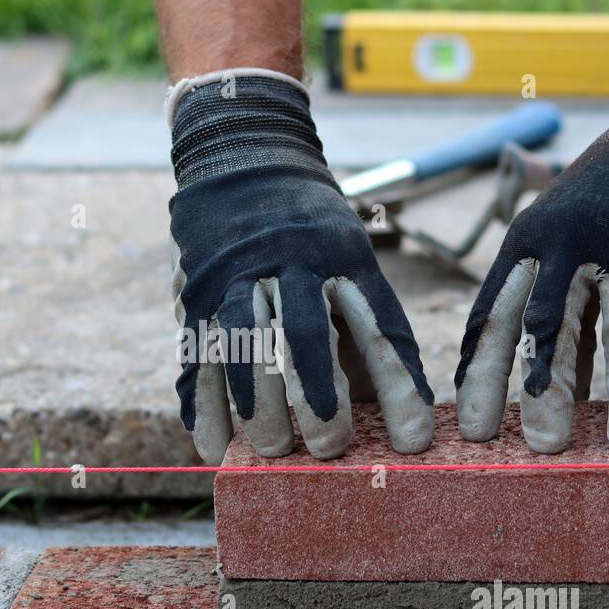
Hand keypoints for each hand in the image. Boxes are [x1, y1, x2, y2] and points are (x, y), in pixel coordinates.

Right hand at [167, 71, 434, 463]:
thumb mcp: (352, 258)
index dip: (399, 389)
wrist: (242, 157)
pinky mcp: (194, 291)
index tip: (413, 442)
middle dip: (318, 397)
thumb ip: (365, 326)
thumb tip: (391, 413)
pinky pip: (196, 354)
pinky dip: (203, 406)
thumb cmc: (313, 230)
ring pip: (246, 346)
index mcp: (343, 256)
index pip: (379, 329)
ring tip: (272, 452)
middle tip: (328, 448)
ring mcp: (236, 275)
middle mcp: (289, 262)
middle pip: (305, 336)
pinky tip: (214, 446)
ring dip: (258, 406)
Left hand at [454, 66, 608, 452]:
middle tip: (540, 447)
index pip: (493, 315)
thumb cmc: (607, 199)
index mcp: (526, 244)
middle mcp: (564, 243)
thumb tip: (524, 373)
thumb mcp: (557, 233)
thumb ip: (544, 296)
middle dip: (543, 391)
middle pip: (546, 327)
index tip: (473, 423)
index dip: (481, 372)